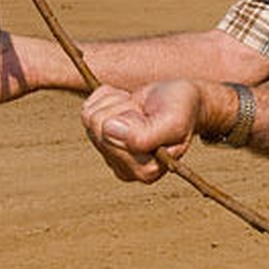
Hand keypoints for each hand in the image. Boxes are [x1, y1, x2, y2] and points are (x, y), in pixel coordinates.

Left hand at [81, 80, 197, 182]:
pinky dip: (107, 97)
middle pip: (97, 127)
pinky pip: (87, 109)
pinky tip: (126, 103)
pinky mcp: (100, 138)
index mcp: (145, 171)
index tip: (149, 117)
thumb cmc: (181, 109)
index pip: (111, 137)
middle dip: (122, 108)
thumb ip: (146, 134)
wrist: (181, 98)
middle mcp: (125, 168)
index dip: (129, 117)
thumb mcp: (173, 121)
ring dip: (116, 102)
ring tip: (138, 108)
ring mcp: (110, 154)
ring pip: (90, 117)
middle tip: (144, 111)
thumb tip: (108, 131)